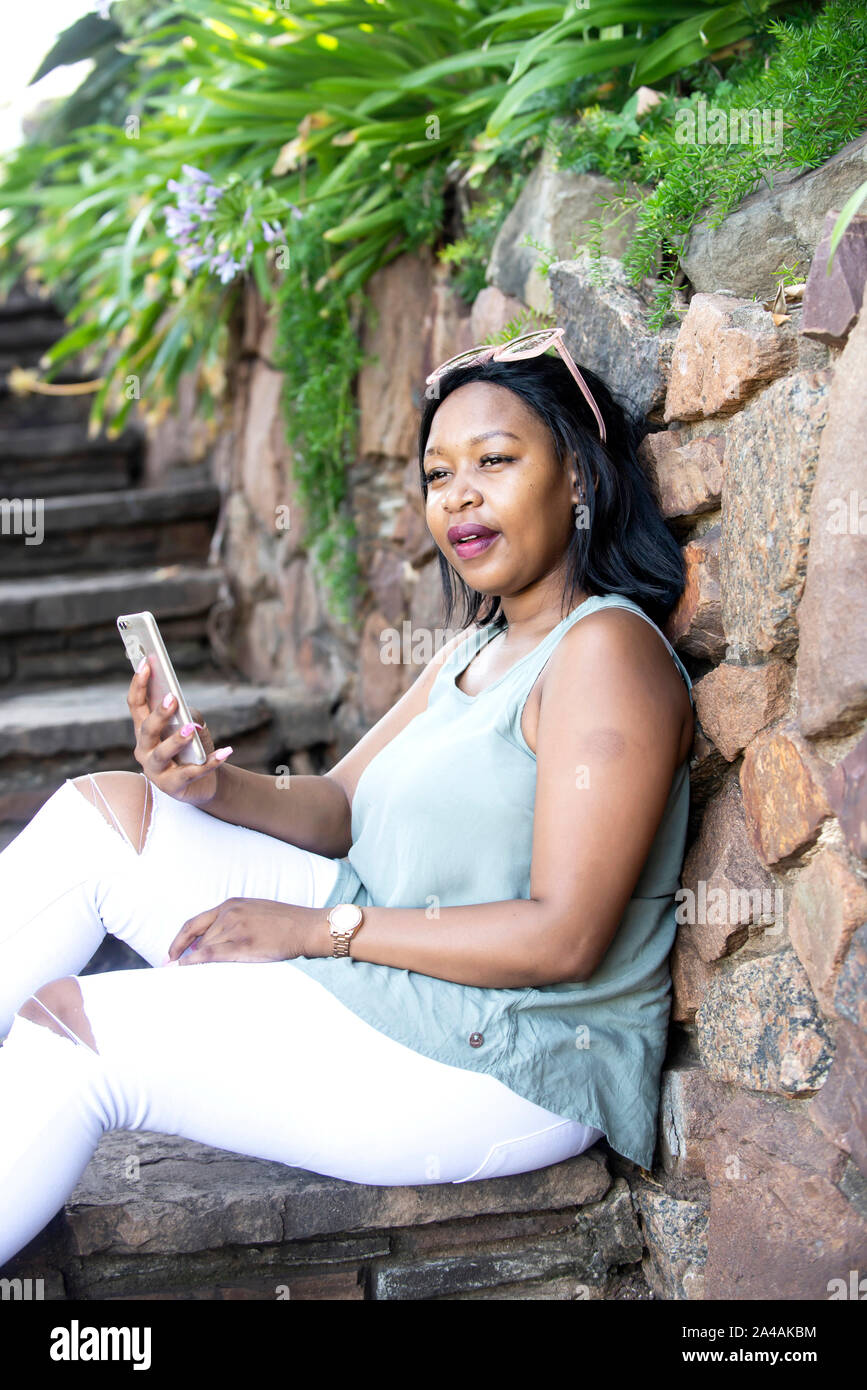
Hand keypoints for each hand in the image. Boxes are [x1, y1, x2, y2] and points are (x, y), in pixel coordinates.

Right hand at [127, 659, 231, 806]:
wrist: (205, 782)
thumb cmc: (193, 748)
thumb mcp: (190, 726)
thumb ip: (185, 715)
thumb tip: (185, 714)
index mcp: (144, 730)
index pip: (136, 705)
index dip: (138, 684)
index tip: (146, 663)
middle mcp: (144, 750)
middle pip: (146, 729)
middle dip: (159, 714)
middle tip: (172, 698)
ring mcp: (155, 770)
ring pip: (162, 754)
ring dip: (176, 740)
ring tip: (191, 728)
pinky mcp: (172, 787)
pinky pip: (191, 773)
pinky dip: (210, 761)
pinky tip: (226, 751)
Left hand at [165, 898, 330, 964]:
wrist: (307, 926)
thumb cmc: (286, 923)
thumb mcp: (255, 912)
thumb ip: (233, 921)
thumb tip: (212, 941)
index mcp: (232, 904)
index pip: (195, 922)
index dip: (179, 939)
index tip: (171, 953)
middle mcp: (229, 913)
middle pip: (198, 937)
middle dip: (183, 954)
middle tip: (170, 969)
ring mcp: (235, 928)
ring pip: (203, 946)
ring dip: (191, 961)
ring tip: (182, 976)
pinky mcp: (242, 944)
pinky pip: (209, 954)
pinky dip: (192, 962)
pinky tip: (184, 968)